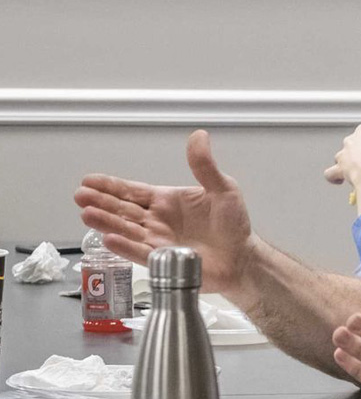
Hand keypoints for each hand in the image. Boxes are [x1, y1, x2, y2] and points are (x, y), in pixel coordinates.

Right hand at [74, 130, 256, 294]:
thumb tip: (199, 137)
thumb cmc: (233, 226)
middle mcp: (157, 221)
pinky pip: (140, 253)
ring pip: (126, 230)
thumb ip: (205, 166)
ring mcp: (158, 241)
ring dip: (106, 222)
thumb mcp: (223, 190)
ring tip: (86, 214)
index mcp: (166, 201)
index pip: (133, 191)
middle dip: (101, 202)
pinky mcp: (163, 261)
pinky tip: (109, 239)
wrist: (242, 258)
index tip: (89, 180)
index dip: (111, 186)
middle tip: (80, 195)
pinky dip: (125, 247)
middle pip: (123, 210)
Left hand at [323, 125, 360, 207]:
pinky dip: (333, 177)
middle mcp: (350, 141)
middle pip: (351, 145)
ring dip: (345, 165)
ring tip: (355, 173)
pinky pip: (330, 173)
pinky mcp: (338, 169)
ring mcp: (343, 155)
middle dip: (357, 154)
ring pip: (339, 158)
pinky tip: (339, 180)